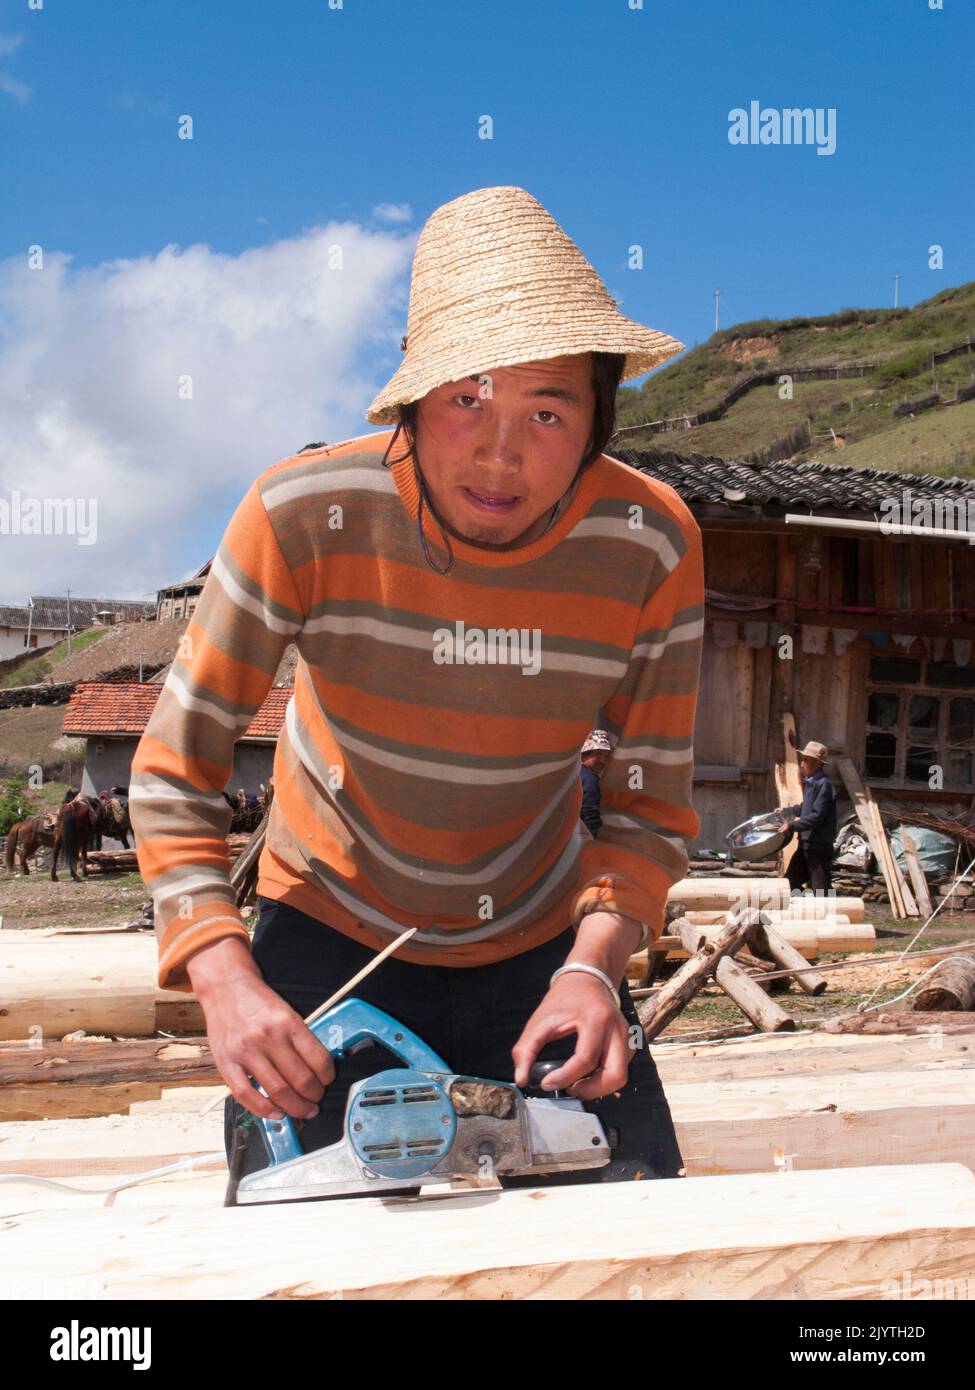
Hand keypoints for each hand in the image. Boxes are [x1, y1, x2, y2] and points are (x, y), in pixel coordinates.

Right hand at [186, 937, 334, 1121]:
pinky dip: (264, 1110)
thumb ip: (300, 1038)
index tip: (327, 1081)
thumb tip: (318, 1069)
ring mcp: (246, 1051)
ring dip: (295, 1107)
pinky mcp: (226, 1062)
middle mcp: (269, 1036)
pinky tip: (276, 1113)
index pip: (319, 1059)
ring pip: (278, 1091)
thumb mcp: (286, 1011)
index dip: (328, 1077)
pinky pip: (246, 1095)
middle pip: (301, 1080)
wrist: (226, 987)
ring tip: (302, 1110)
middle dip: (314, 1097)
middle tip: (316, 1101)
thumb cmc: (258, 1002)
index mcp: (289, 1022)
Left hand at [511, 972, 632, 1101]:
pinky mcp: (628, 1042)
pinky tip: (588, 1076)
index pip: (585, 1058)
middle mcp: (617, 1028)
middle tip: (569, 1089)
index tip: (547, 1084)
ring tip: (577, 1084)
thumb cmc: (563, 999)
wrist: (587, 979)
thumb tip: (521, 1079)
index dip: (565, 1077)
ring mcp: (627, 1035)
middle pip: (615, 1074)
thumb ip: (526, 1049)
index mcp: (596, 1018)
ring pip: (621, 1076)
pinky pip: (622, 1069)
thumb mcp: (540, 1020)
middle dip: (591, 1090)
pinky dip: (605, 1079)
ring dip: (600, 1088)